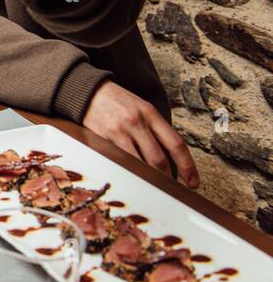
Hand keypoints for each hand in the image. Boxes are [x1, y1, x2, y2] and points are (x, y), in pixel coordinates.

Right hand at [83, 82, 199, 187]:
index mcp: (150, 114)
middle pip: (158, 159)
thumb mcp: (142, 108)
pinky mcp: (103, 138)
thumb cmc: (119, 102)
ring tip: (153, 187)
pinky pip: (120, 161)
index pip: (175, 144)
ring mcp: (118, 131)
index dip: (187, 166)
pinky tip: (132, 176)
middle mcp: (136, 122)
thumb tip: (171, 160)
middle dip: (167, 179)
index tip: (193, 182)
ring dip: (148, 179)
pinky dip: (128, 171)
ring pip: (138, 164)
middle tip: (171, 190)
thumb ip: (155, 130)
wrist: (88, 91)